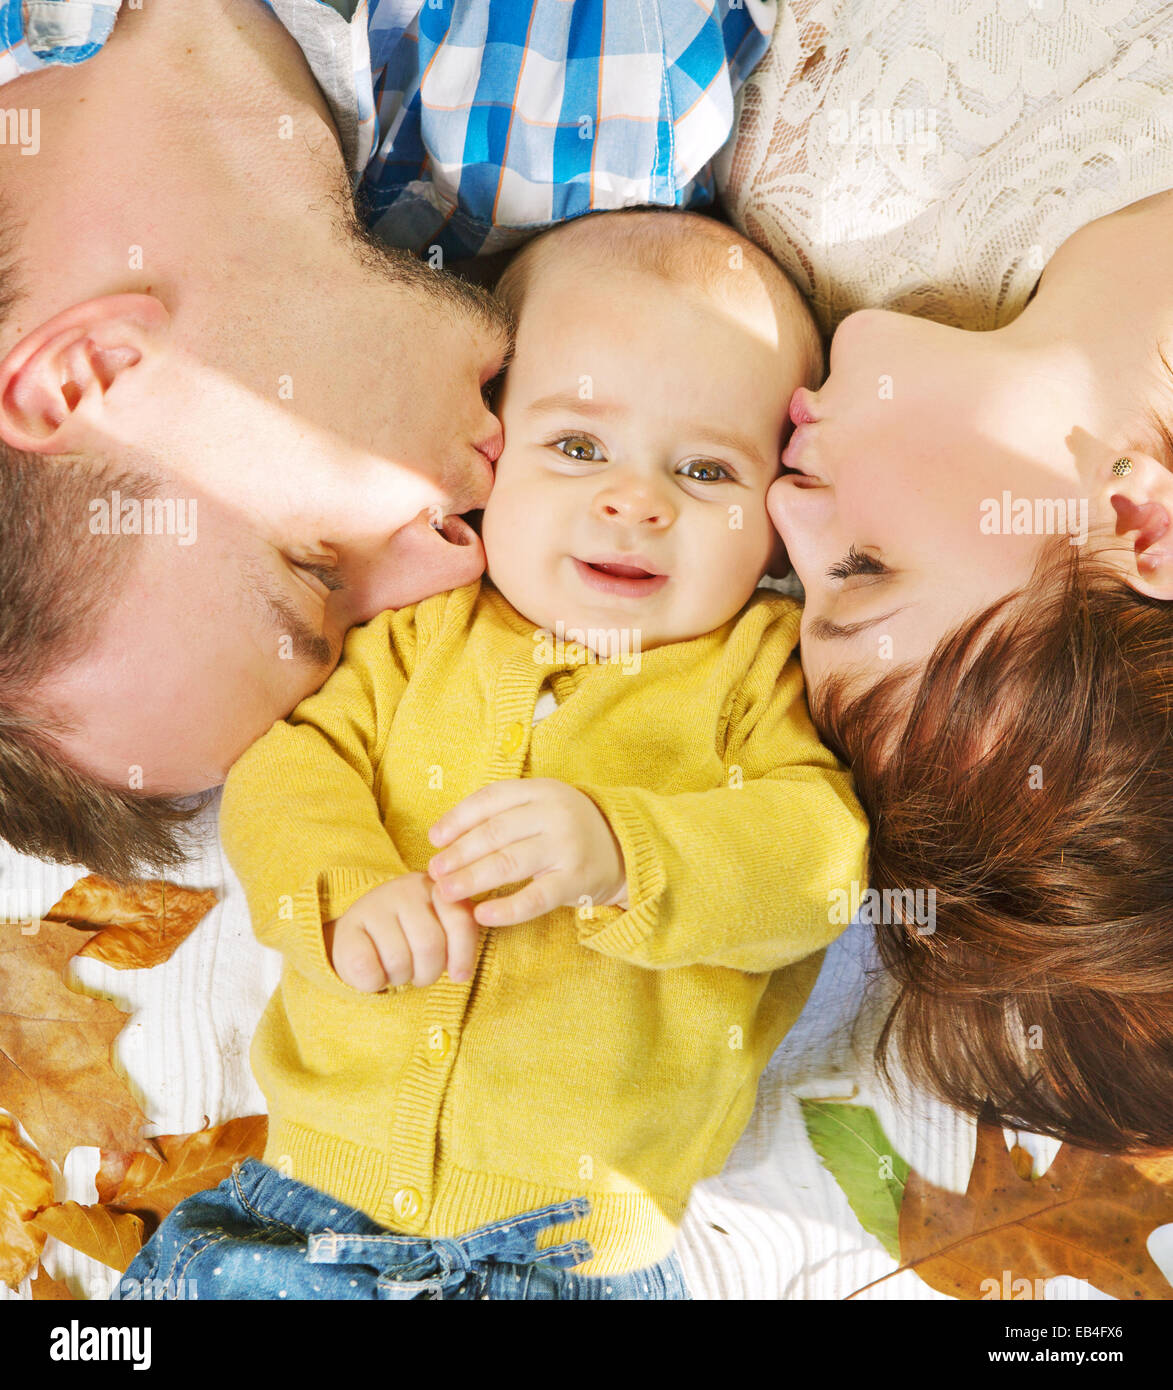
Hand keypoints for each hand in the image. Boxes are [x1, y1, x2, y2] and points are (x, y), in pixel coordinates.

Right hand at [323, 872, 478, 991]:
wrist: (361, 936)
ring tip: (397, 970)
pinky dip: (375, 982)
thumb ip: (460, 938)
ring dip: (400, 978)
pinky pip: (367, 969)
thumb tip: (461, 973)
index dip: (464, 956)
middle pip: (430, 946)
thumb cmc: (410, 938)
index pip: (461, 921)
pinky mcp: (349, 927)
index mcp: (436, 887)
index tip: (458, 975)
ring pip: (399, 961)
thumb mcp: (442, 931)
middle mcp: (406, 889)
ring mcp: (375, 905)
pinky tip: (376, 973)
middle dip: (428, 973)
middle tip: (419, 974)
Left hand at [426, 778, 627, 926]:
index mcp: (541, 790)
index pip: (490, 799)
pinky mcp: (575, 880)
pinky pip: (535, 897)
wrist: (625, 849)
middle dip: (459, 853)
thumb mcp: (542, 806)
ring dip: (472, 878)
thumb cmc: (568, 828)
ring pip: (509, 863)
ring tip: (446, 891)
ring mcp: (566, 847)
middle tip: (434, 871)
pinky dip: (507, 908)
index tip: (434, 838)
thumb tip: (446, 835)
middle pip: (494, 833)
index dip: (458, 818)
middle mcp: (554, 814)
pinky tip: (483, 914)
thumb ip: (504, 813)